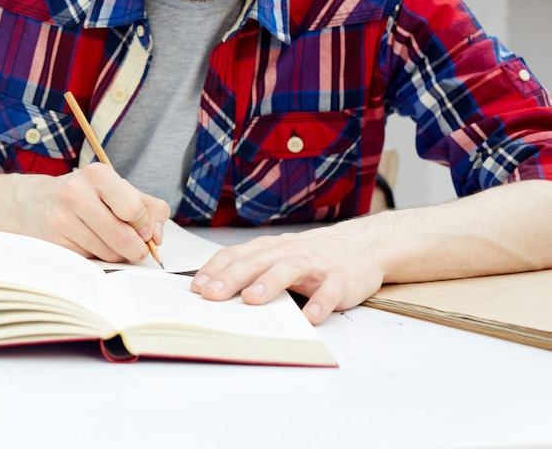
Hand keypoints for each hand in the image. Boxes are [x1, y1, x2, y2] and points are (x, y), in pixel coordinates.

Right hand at [22, 164, 169, 262]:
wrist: (30, 203)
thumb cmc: (84, 196)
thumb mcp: (115, 190)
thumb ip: (149, 208)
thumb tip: (157, 238)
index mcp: (97, 175)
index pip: (133, 208)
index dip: (144, 225)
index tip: (141, 228)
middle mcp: (75, 193)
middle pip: (123, 236)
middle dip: (136, 248)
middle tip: (135, 248)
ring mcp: (61, 220)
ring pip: (109, 254)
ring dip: (116, 255)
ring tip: (106, 241)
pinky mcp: (54, 243)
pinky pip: (91, 262)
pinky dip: (96, 259)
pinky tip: (87, 244)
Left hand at [190, 222, 386, 323]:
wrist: (364, 244)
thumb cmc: (313, 255)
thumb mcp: (279, 255)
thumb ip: (253, 268)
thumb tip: (215, 290)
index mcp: (271, 249)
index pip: (237, 255)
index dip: (216, 270)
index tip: (196, 287)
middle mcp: (290, 253)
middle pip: (257, 261)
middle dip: (232, 277)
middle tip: (212, 294)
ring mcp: (317, 265)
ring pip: (290, 269)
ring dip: (270, 283)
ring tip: (252, 300)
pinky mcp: (342, 279)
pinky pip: (330, 291)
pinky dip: (320, 303)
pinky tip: (310, 317)